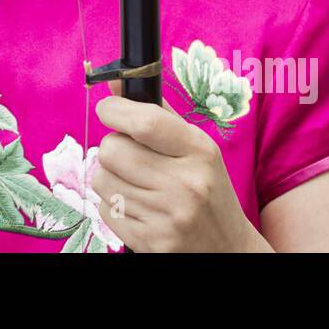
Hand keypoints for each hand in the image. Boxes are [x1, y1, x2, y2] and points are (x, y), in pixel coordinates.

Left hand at [91, 80, 271, 251]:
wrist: (227, 246)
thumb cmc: (207, 187)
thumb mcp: (196, 146)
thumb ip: (156, 112)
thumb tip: (114, 82)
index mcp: (199, 152)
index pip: (145, 123)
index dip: (115, 110)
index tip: (108, 108)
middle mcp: (184, 185)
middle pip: (112, 150)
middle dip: (112, 147)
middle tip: (129, 154)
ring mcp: (167, 217)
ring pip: (102, 180)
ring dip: (110, 177)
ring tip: (135, 182)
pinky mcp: (150, 242)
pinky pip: (104, 211)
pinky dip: (113, 205)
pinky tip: (137, 206)